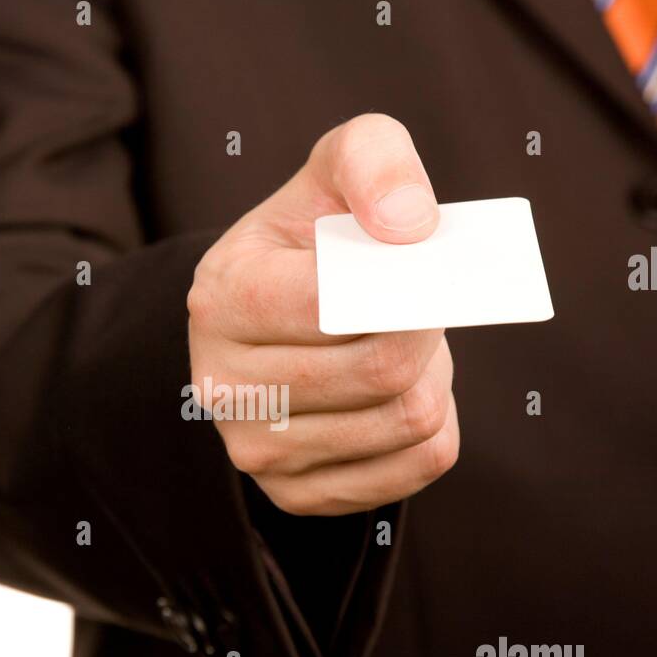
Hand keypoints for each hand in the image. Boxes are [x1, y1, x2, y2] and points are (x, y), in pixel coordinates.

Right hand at [187, 114, 457, 516]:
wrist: (276, 315)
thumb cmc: (316, 237)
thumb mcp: (338, 168)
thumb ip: (376, 162)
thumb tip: (410, 227)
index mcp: (221, 298)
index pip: (339, 305)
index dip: (410, 285)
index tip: (426, 266)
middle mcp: (223, 386)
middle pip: (384, 371)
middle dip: (428, 331)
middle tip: (425, 304)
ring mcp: (256, 450)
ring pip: (409, 421)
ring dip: (435, 377)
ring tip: (403, 344)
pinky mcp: (297, 494)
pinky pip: (418, 467)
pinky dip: (436, 425)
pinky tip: (400, 394)